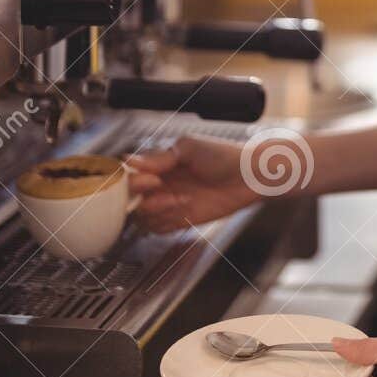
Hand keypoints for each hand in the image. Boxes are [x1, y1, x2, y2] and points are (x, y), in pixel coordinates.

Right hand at [125, 135, 249, 232]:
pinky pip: (158, 228)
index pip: (128, 175)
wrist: (248, 177)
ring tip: (178, 199)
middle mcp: (160, 185)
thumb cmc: (224, 156)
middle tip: (160, 186)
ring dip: (156, 209)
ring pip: (142, 216)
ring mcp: (168, 203)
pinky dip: (164, 222)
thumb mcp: (189, 148)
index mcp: (158, 164)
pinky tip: (183, 208)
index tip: (150, 177)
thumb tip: (130, 160)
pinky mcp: (179, 219)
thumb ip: (159, 157)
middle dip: (141, 195)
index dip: (132, 179)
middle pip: (130, 198)